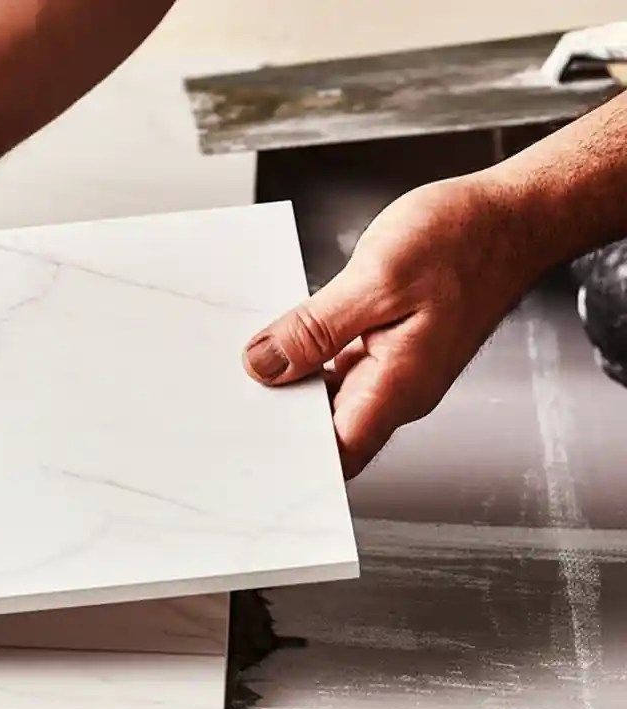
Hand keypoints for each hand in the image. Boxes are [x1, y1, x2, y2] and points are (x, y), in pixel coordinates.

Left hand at [242, 175, 540, 477]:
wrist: (513, 216)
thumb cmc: (465, 242)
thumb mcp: (376, 279)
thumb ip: (316, 327)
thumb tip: (264, 365)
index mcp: (399, 387)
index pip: (338, 452)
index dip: (291, 455)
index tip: (247, 435)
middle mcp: (398, 388)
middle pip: (327, 429)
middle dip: (280, 414)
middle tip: (232, 387)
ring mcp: (394, 368)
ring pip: (329, 394)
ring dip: (290, 378)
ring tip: (248, 357)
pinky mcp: (390, 344)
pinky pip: (339, 362)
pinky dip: (308, 351)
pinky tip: (283, 332)